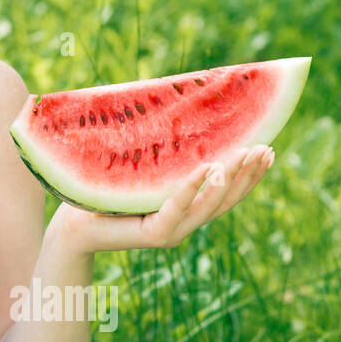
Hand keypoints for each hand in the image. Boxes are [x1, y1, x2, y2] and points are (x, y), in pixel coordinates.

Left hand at [48, 144, 274, 255]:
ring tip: (246, 155)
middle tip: (268, 148)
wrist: (71, 226)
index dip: (248, 174)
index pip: (225, 192)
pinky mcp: (152, 235)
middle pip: (224, 199)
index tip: (269, 148)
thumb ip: (165, 152)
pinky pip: (177, 210)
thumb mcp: (140, 167)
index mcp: (184, 209)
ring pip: (208, 206)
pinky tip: (209, 168)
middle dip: (248, 174)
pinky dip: (193, 188)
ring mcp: (170, 232)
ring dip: (230, 179)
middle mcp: (182, 223)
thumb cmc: (102, 192)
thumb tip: (183, 107)